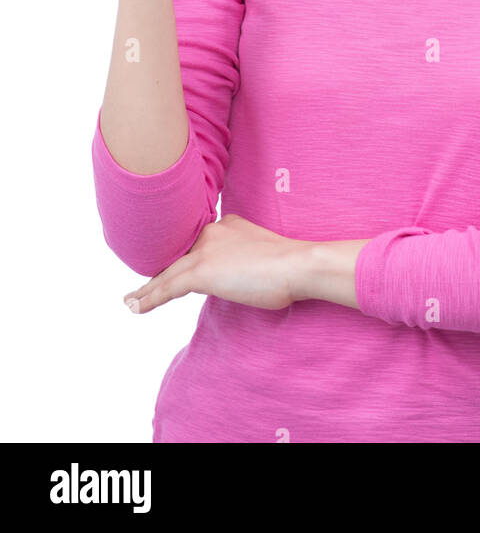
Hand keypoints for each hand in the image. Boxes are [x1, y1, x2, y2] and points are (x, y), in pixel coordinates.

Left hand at [122, 213, 312, 313]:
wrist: (296, 264)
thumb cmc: (290, 264)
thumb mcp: (262, 253)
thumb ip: (243, 257)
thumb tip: (237, 275)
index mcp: (227, 224)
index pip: (197, 243)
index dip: (181, 257)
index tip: (169, 267)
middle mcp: (211, 232)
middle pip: (178, 255)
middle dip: (159, 270)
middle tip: (139, 288)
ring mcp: (204, 251)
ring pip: (168, 272)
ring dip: (146, 289)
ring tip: (130, 301)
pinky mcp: (200, 271)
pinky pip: (167, 288)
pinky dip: (148, 299)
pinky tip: (135, 307)